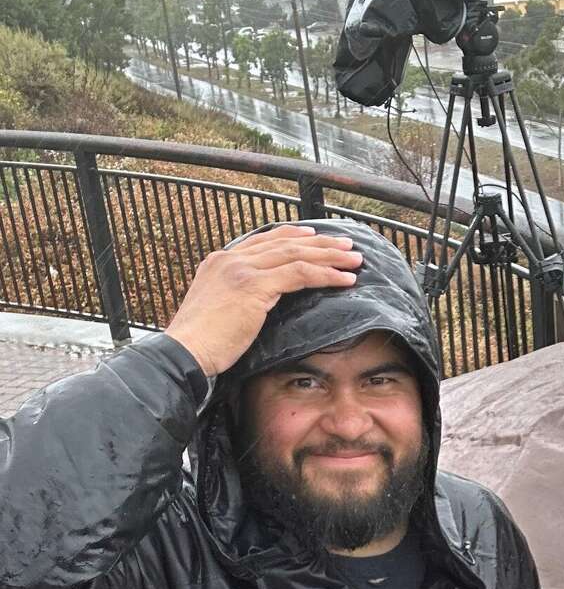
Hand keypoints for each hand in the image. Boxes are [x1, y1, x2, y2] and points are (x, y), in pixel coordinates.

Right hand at [166, 224, 363, 376]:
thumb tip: (259, 302)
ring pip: (297, 254)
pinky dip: (325, 275)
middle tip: (346, 245)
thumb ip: (237, 297)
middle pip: (285, 242)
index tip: (316, 237)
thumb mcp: (217, 310)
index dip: (294, 236)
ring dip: (330, 256)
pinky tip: (344, 280)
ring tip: (354, 260)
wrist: (185, 352)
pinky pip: (300, 274)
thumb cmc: (200, 344)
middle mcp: (230, 258)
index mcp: (220, 260)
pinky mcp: (254, 286)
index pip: (265, 240)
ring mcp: (242, 269)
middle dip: (320, 243)